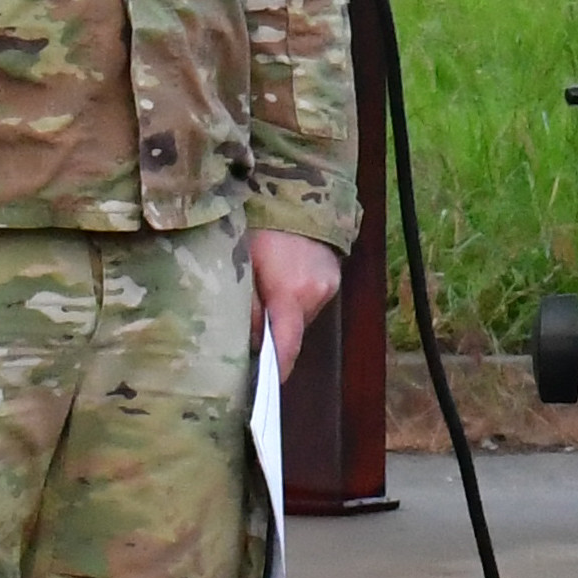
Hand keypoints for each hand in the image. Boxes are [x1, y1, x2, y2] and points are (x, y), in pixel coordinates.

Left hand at [249, 231, 343, 377]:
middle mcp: (317, 294)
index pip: (286, 344)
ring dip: (283, 316)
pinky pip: (310, 300)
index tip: (266, 386)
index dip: (277, 368)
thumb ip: (246, 305)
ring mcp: (329, 286)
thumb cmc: (263, 227)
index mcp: (292, 292)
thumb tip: (249, 341)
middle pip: (292, 331)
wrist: (300, 190)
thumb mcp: (243, 263)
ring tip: (263, 298)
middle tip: (247, 332)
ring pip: (301, 316)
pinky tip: (281, 282)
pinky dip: (294, 301)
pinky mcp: (334, 278)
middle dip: (273, 335)